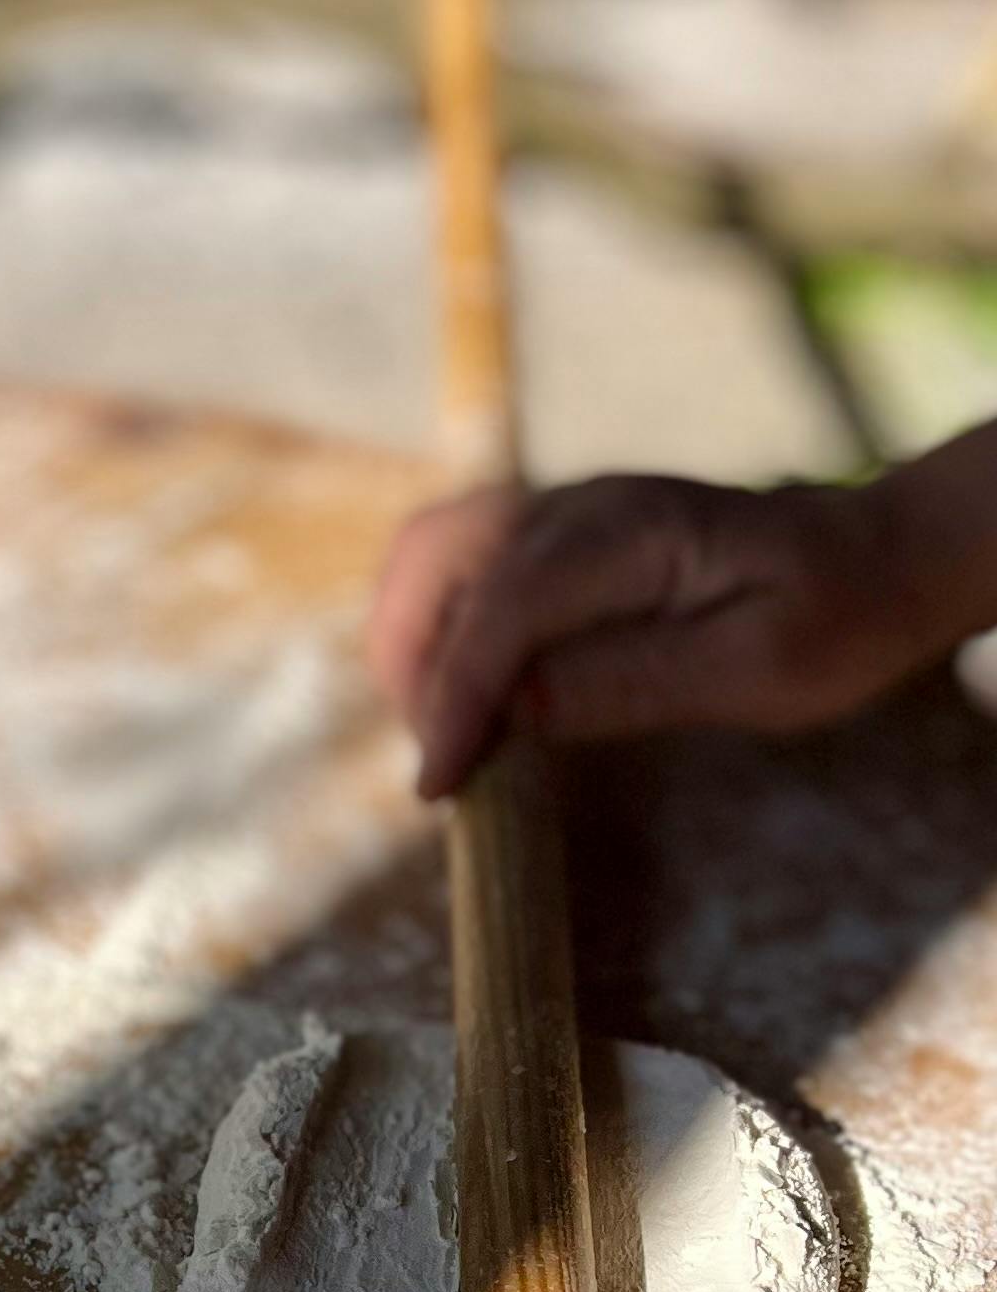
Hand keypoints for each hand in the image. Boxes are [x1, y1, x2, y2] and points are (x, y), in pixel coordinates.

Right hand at [369, 471, 949, 797]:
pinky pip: (466, 564)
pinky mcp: (563, 535)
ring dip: (414, 638)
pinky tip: (472, 699)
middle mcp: (586, 504)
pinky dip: (442, 628)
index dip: (458, 696)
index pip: (507, 605)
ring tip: (444, 732)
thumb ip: (631, 683)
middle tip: (439, 760)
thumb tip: (511, 710)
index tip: (437, 787)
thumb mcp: (759, 673)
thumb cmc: (836, 622)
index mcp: (639, 533)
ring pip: (436, 550)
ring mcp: (568, 510)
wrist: (879, 560)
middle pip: (437, 551)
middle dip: (411, 659)